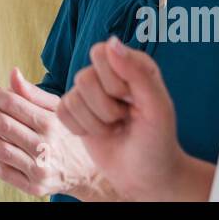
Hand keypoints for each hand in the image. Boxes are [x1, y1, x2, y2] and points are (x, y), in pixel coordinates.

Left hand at [0, 67, 119, 199]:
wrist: (91, 173)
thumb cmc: (71, 134)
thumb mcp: (59, 110)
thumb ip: (33, 93)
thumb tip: (12, 73)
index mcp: (52, 124)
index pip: (13, 104)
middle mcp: (45, 147)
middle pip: (3, 125)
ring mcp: (39, 169)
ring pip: (0, 149)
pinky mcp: (35, 187)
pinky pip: (4, 171)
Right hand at [57, 37, 213, 200]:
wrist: (146, 177)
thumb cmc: (157, 142)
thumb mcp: (157, 108)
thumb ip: (137, 73)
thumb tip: (111, 42)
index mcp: (132, 64)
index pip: (101, 53)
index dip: (112, 80)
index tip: (132, 101)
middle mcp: (109, 73)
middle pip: (83, 78)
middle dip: (105, 107)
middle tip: (124, 118)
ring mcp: (90, 93)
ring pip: (71, 97)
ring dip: (95, 122)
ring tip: (114, 128)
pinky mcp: (75, 111)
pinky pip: (61, 112)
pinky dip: (80, 129)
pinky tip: (100, 134)